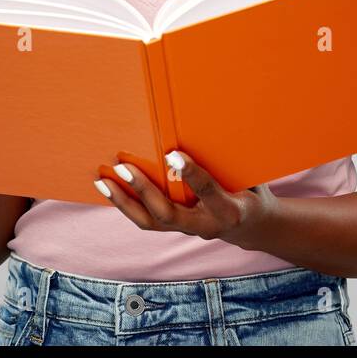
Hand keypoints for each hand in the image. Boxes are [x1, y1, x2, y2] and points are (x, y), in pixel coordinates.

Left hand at [95, 150, 278, 250]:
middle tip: (123, 167)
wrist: (253, 226)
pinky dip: (126, 205)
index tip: (173, 154)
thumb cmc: (252, 191)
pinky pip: (147, 220)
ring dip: (124, 202)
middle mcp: (205, 225)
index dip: (192, 174)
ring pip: (150, 222)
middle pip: (168, 215)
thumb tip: (217, 126)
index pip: (208, 191)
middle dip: (144, 191)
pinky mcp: (175, 229)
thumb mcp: (253, 177)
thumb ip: (234, 161)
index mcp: (230, 210)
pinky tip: (109, 189)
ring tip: (103, 181)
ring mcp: (187, 231)